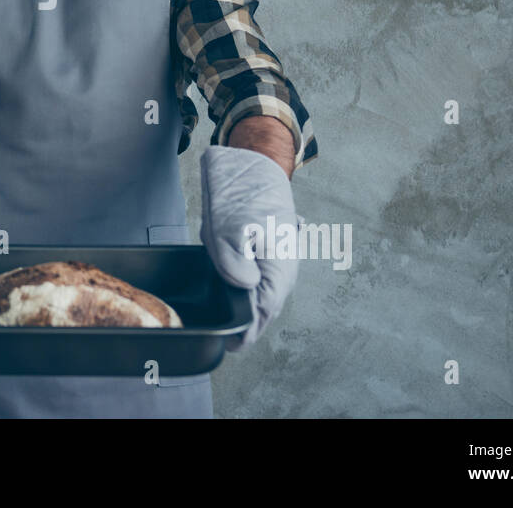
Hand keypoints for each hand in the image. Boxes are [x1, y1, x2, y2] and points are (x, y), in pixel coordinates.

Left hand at [200, 145, 299, 351]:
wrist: (253, 165)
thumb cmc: (240, 196)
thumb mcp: (228, 229)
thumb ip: (233, 262)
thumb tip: (245, 287)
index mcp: (279, 269)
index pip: (264, 313)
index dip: (246, 334)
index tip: (230, 347)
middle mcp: (285, 269)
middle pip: (266, 307)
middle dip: (248, 324)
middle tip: (226, 340)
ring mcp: (281, 260)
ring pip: (265, 293)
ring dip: (250, 306)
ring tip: (232, 322)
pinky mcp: (271, 251)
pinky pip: (263, 277)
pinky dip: (251, 288)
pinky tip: (238, 292)